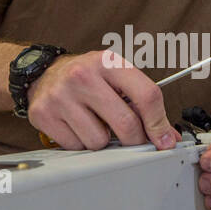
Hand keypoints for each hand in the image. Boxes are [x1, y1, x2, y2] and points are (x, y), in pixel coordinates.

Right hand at [27, 50, 181, 150]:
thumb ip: (143, 102)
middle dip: (135, 140)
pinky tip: (77, 126)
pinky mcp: (44, 115)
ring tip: (95, 123)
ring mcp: (61, 96)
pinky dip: (81, 142)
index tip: (165, 140)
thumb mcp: (116, 76)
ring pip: (99, 141)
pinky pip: (76, 147)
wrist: (43, 73)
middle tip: (131, 138)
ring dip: (102, 140)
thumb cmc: (87, 76)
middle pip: (125, 124)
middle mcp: (83, 76)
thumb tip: (167, 136)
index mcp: (107, 62)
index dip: (160, 124)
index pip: (146, 95)